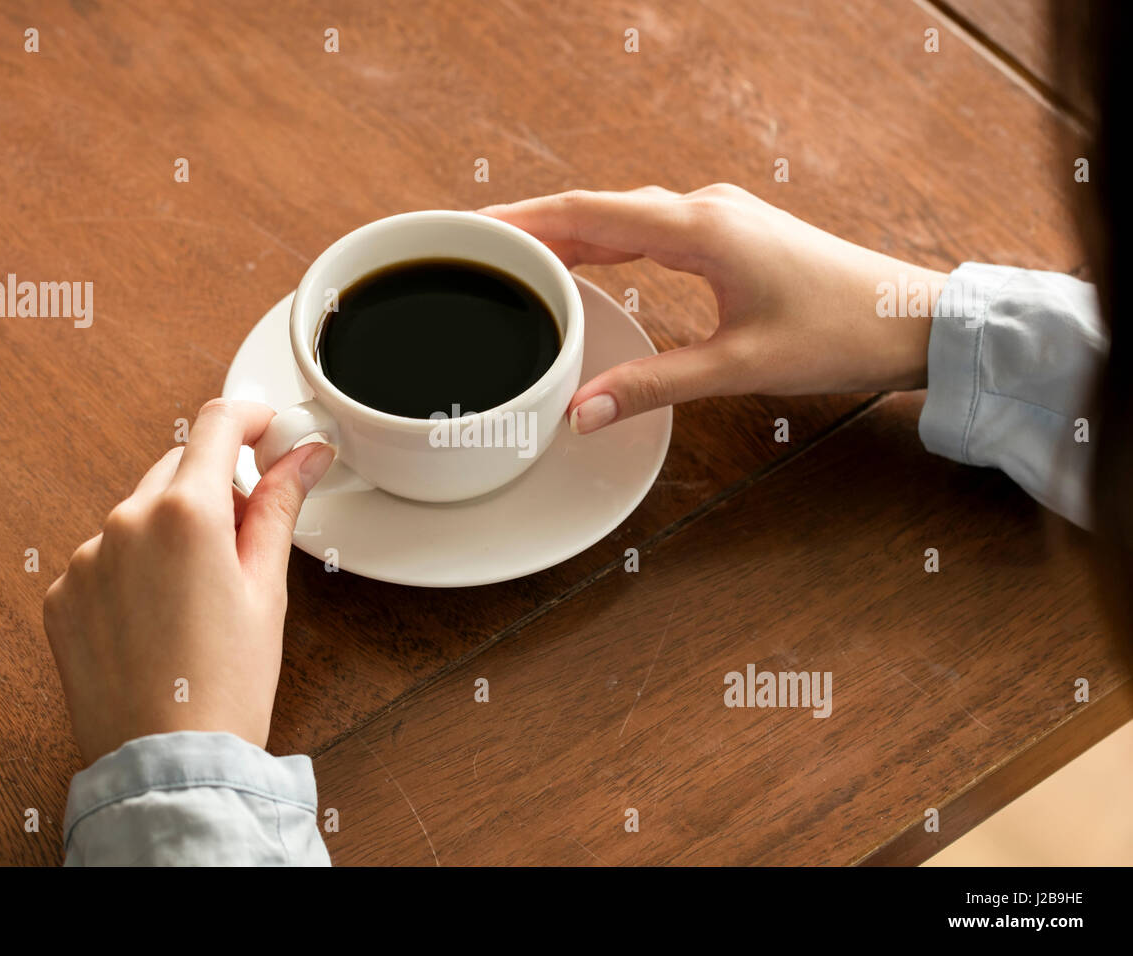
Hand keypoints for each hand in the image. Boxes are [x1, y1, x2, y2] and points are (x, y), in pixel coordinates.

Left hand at [43, 399, 333, 765]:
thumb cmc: (225, 686)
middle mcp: (125, 522)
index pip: (217, 425)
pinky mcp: (62, 595)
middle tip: (247, 538)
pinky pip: (105, 556)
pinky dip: (133, 568)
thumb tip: (305, 457)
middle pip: (178, 470)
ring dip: (171, 530)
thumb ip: (279, 506)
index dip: (250, 417)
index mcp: (185, 513)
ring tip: (199, 597)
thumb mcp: (266, 587)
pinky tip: (159, 617)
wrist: (168, 762)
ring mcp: (86, 559)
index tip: (267, 428)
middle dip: (215, 488)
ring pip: (139, 514)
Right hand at [479, 185, 946, 433]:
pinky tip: (587, 263)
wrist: (909, 318)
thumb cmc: (838, 332)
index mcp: (701, 229)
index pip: (590, 212)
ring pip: (623, 217)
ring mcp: (719, 218)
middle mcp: (705, 210)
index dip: (525, 219)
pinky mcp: (730, 235)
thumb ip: (652, 386)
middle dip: (534, 226)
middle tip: (476, 249)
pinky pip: (650, 228)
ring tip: (516, 257)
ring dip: (569, 234)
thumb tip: (580, 412)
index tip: (473, 229)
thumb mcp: (737, 367)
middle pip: (598, 208)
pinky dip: (607, 242)